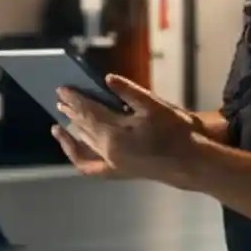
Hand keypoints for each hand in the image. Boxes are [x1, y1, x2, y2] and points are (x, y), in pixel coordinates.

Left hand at [53, 74, 200, 187]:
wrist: (190, 163)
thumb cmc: (176, 132)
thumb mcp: (155, 106)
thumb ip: (129, 92)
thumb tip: (107, 79)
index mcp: (116, 134)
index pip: (88, 112)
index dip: (75, 99)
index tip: (63, 88)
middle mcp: (108, 151)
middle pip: (83, 127)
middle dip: (72, 111)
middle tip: (60, 97)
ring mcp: (111, 163)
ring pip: (85, 142)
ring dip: (73, 128)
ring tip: (62, 116)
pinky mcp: (116, 171)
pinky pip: (88, 164)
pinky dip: (76, 154)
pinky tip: (71, 146)